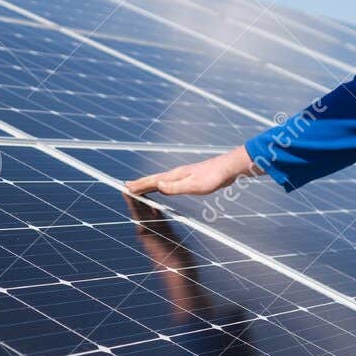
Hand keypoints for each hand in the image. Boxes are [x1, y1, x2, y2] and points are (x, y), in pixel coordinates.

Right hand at [125, 146, 260, 197]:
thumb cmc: (214, 177)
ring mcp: (182, 175)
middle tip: (127, 186)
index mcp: (176, 175)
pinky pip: (169, 183)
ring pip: (161, 180)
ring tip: (140, 187)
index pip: (153, 181)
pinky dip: (160, 185)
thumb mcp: (195, 185)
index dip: (140, 185)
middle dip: (140, 183)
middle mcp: (177, 174)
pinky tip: (162, 188)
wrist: (228, 168)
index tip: (127, 188)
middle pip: (154, 179)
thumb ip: (176, 187)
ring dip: (149, 184)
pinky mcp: (189, 178)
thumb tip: (159, 186)